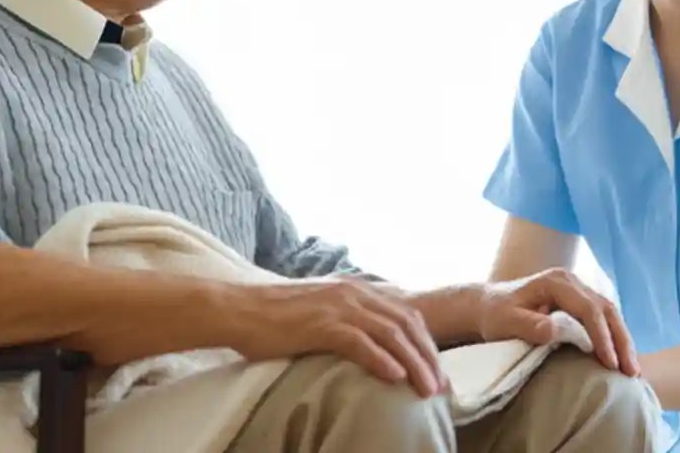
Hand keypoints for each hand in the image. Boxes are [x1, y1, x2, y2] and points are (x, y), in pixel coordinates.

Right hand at [234, 277, 445, 397]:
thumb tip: (375, 343)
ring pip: (391, 334)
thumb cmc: (277, 316)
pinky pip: (360, 342)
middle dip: (428, 356)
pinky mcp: (322, 324)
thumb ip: (350, 318)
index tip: (437, 369)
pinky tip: (395, 377)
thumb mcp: (324, 309)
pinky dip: (382, 360)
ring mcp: (339, 307)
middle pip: (406, 324)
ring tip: (426, 389)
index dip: (426, 343)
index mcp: (358, 289)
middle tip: (440, 386)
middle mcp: (355, 293)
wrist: (240, 309)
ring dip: (413, 363)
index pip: (406, 314)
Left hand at [478, 268, 639, 376]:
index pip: (588, 309)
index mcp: (557, 282)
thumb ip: (530, 325)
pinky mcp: (579, 301)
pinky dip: (614, 337)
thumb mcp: (506, 321)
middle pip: (606, 309)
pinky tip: (620, 358)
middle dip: (621, 340)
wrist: (488, 305)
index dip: (602, 336)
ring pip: (609, 313)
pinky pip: (603, 318)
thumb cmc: (496, 314)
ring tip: (632, 370)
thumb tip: (558, 331)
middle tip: (632, 371)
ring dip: (622, 341)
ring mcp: (578, 290)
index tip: (609, 363)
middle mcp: (572, 281)